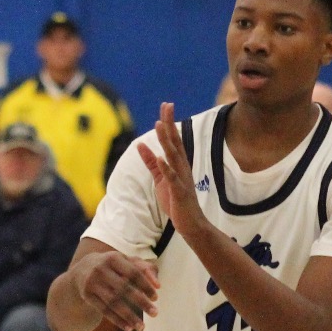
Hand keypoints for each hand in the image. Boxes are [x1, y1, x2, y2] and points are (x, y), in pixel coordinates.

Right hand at [74, 250, 158, 330]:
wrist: (82, 270)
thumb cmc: (114, 266)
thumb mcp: (127, 262)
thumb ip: (145, 269)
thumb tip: (158, 285)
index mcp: (113, 258)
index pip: (133, 272)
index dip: (145, 285)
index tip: (156, 298)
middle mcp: (101, 269)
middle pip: (124, 288)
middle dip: (141, 302)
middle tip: (155, 314)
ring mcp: (92, 282)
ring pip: (113, 302)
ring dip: (129, 316)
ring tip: (142, 327)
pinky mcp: (87, 295)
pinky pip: (104, 310)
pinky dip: (117, 320)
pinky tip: (129, 328)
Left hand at [135, 104, 207, 240]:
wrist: (191, 224)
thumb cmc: (177, 202)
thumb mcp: (161, 179)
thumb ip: (151, 163)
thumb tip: (140, 145)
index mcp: (178, 164)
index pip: (173, 139)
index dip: (169, 122)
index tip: (166, 106)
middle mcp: (182, 167)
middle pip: (175, 142)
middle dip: (170, 124)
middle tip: (166, 105)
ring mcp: (182, 179)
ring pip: (173, 156)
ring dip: (166, 141)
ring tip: (159, 125)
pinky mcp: (180, 192)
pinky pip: (172, 178)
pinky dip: (166, 168)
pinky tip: (160, 158)